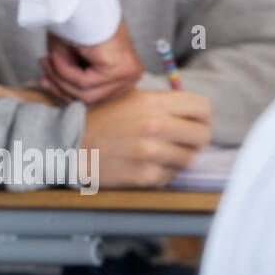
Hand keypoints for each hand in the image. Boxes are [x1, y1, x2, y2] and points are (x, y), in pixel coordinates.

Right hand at [39, 19, 143, 104]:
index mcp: (122, 75)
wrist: (81, 2)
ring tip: (49, 57)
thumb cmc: (77, 23)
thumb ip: (66, 79)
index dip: (64, 91)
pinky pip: (85, 82)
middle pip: (89, 99)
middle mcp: (130, 77)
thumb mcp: (68, 58)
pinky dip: (65, 69)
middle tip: (43, 65)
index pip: (93, 97)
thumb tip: (49, 86)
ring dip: (61, 76)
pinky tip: (58, 54)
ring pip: (86, 94)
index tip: (44, 80)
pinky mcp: (122, 69)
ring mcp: (128, 74)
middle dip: (60, 85)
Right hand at [78, 89, 211, 187]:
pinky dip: (163, 171)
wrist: (72, 144)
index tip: (195, 122)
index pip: (202, 108)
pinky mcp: (147, 176)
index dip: (202, 116)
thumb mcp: (130, 98)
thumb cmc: (102, 119)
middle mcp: (156, 126)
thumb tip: (192, 112)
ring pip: (190, 158)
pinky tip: (145, 163)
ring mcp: (152, 154)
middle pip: (203, 135)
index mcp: (153, 103)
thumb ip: (162, 102)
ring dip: (179, 156)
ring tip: (158, 151)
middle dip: (194, 138)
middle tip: (181, 139)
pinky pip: (171, 175)